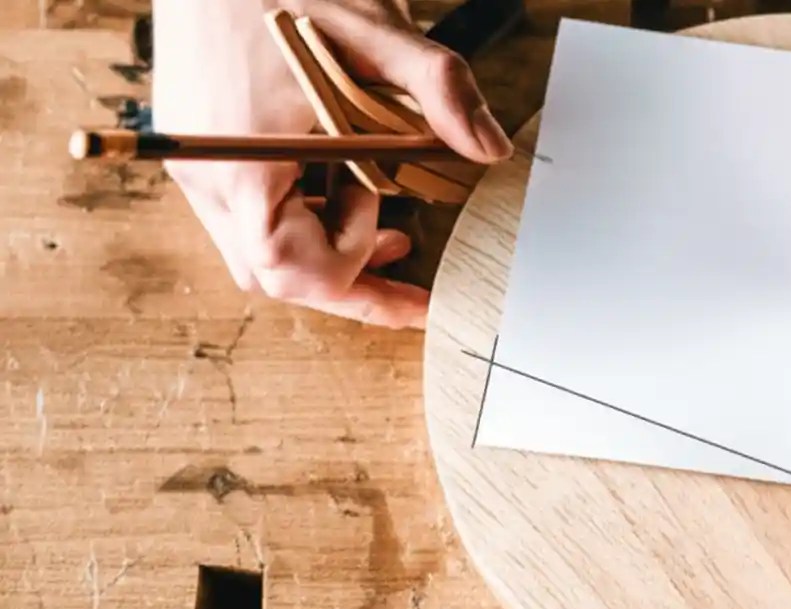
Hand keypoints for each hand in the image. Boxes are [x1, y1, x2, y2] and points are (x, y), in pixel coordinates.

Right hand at [153, 0, 512, 328]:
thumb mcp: (376, 31)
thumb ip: (440, 90)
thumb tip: (490, 147)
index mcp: (240, 161)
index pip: (290, 266)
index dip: (354, 270)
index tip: (405, 243)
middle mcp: (206, 174)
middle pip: (272, 274)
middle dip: (349, 283)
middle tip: (412, 291)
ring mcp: (197, 163)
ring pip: (258, 250)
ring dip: (328, 250)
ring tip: (394, 233)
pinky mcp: (202, 146)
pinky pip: (252, 211)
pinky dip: (305, 217)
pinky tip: (350, 190)